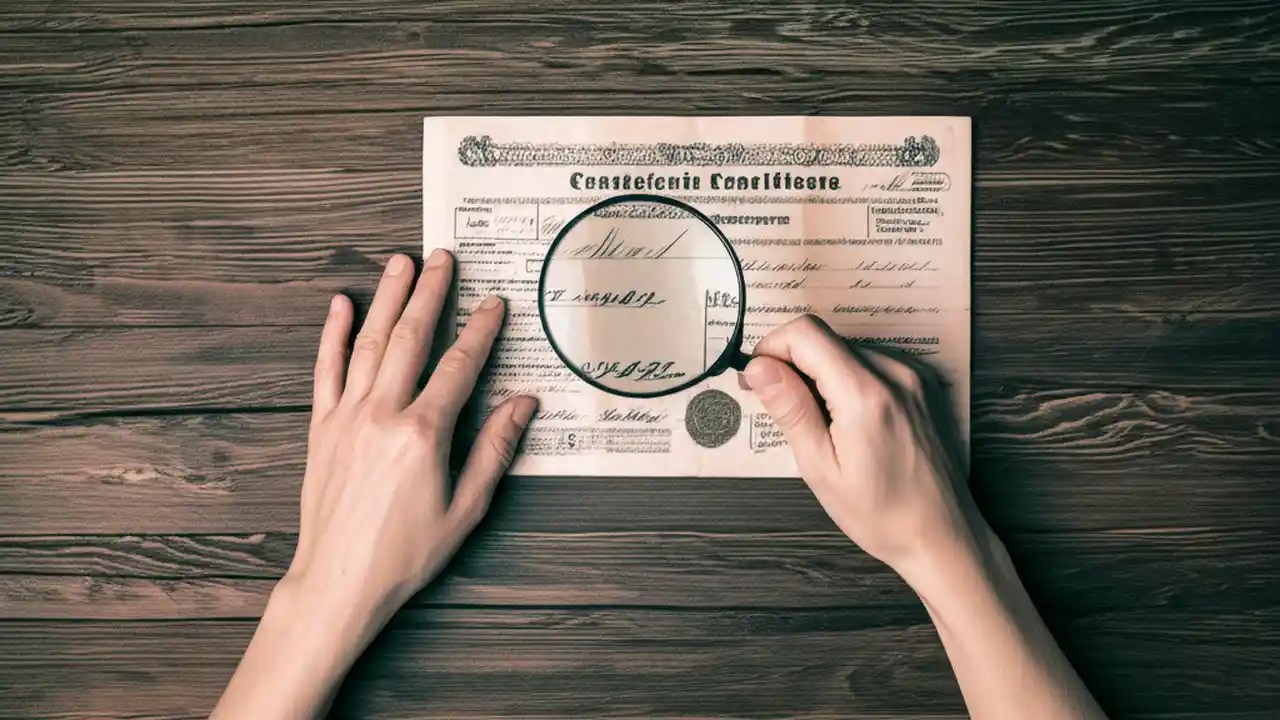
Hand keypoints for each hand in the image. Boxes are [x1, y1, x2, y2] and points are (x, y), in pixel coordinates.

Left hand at [286, 251, 535, 621]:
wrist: (340, 582)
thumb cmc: (405, 553)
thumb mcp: (466, 509)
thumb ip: (494, 450)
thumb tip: (523, 405)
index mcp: (423, 435)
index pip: (458, 366)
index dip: (480, 330)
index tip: (493, 303)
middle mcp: (382, 415)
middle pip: (411, 339)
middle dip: (430, 294)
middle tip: (443, 258)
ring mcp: (347, 417)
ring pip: (370, 344)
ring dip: (387, 299)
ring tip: (400, 263)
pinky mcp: (322, 428)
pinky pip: (326, 370)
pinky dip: (333, 335)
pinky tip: (341, 306)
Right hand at [743, 315, 986, 581]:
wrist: (942, 535)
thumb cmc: (881, 513)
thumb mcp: (822, 468)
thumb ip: (790, 409)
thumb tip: (758, 367)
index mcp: (866, 394)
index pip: (805, 333)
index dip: (771, 348)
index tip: (757, 379)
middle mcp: (895, 373)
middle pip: (825, 339)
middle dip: (792, 363)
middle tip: (778, 405)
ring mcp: (914, 375)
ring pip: (846, 348)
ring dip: (820, 372)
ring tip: (817, 422)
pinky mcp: (923, 383)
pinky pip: (872, 362)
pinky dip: (848, 379)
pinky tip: (847, 419)